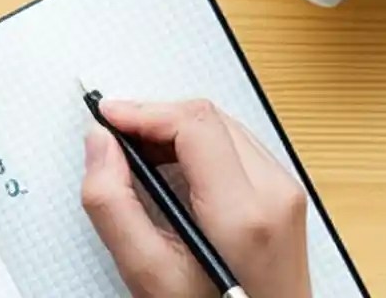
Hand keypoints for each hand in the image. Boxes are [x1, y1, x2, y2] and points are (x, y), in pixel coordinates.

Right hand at [81, 100, 310, 297]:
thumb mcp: (149, 273)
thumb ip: (113, 204)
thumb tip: (100, 143)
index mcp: (243, 213)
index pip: (194, 124)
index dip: (144, 111)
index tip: (108, 118)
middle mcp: (274, 193)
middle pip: (207, 119)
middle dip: (154, 118)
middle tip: (115, 139)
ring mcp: (285, 191)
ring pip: (221, 126)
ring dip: (173, 131)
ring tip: (138, 156)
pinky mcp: (283, 194)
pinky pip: (235, 146)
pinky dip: (196, 146)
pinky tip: (170, 168)